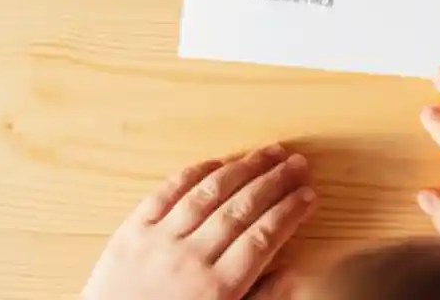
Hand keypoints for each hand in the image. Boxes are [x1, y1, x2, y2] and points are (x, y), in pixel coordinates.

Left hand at [82, 145, 315, 299]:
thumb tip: (292, 273)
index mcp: (216, 290)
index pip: (264, 238)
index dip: (290, 212)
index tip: (308, 195)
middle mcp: (189, 260)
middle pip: (242, 209)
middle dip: (275, 182)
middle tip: (297, 164)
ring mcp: (158, 242)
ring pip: (209, 194)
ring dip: (243, 169)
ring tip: (267, 154)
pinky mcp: (131, 232)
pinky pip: (165, 193)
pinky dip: (193, 174)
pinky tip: (215, 163)